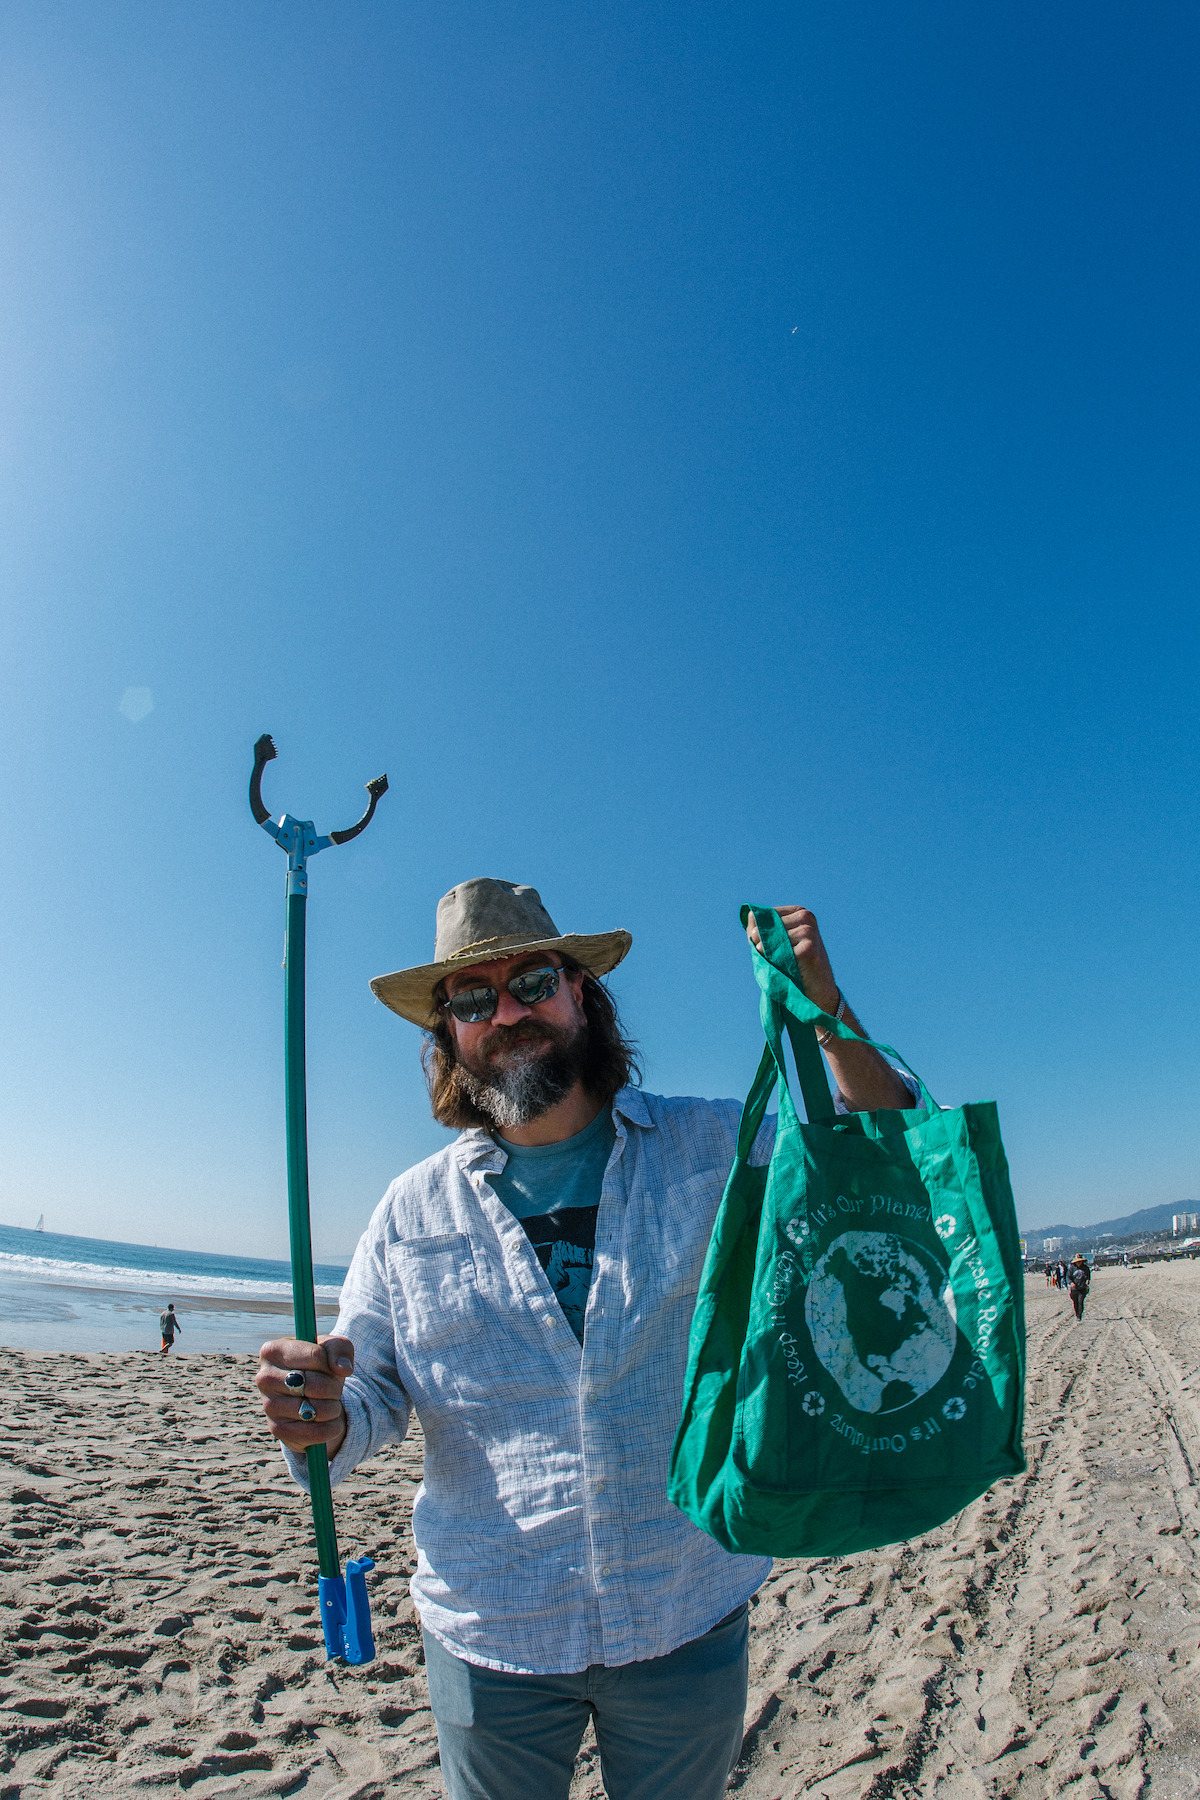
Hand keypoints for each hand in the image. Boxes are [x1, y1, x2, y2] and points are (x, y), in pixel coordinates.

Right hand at [256, 1335, 353, 1459]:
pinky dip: (332, 1427)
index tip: (330, 1367)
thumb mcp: (333, 1350)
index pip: (315, 1356)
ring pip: (318, 1409)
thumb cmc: (320, 1367)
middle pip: (317, 1385)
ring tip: (328, 1403)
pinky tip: (326, 1420)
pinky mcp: (278, 1430)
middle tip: (332, 1388)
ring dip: (333, 1408)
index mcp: (273, 1351)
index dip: (331, 1364)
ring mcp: (269, 1405)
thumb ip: (340, 1349)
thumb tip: (343, 1368)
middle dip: (334, 1388)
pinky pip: (318, 1432)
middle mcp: (264, 1377)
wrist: (310, 1399)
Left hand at [746, 905, 838, 1013]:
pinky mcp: (808, 948)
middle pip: (766, 927)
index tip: (765, 947)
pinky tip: (788, 971)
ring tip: (782, 966)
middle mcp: (805, 916)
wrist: (817, 994)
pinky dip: (776, 964)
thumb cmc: (793, 968)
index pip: (765, 915)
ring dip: (768, 956)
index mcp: (799, 912)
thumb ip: (759, 929)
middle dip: (761, 944)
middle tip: (774, 960)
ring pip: (771, 940)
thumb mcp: (775, 945)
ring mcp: (808, 931)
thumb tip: (750, 915)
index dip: (758, 932)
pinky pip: (777, 954)